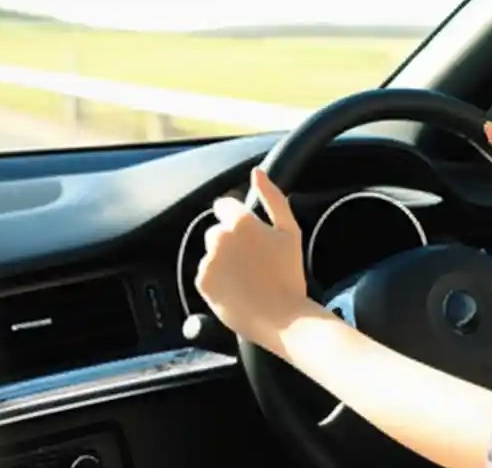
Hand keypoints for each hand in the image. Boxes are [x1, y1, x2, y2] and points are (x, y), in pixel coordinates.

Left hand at [195, 167, 310, 349]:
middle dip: (231, 241)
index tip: (252, 236)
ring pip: (212, 253)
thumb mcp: (290, 231)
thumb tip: (257, 173)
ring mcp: (208, 262)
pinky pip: (207, 274)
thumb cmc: (289, 275)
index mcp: (240, 222)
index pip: (225, 206)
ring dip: (224, 260)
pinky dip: (218, 280)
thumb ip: (273, 198)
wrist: (282, 317)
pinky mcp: (201, 282)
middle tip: (254, 261)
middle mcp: (219, 238)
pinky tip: (238, 289)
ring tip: (247, 278)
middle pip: (218, 231)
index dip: (239, 219)